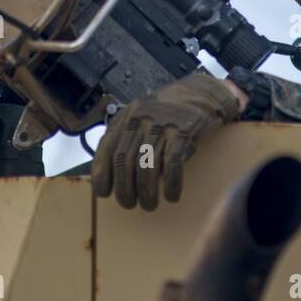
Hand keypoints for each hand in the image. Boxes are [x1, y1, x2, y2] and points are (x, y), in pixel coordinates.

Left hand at [92, 72, 241, 210]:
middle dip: (125, 188)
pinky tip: (171, 196)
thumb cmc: (165, 116)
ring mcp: (163, 124)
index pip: (107, 147)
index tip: (104, 193)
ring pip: (147, 164)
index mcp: (126, 117)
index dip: (102, 173)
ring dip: (147, 191)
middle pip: (125, 159)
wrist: (199, 96)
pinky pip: (173, 162)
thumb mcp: (139, 120)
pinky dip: (171, 183)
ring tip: (149, 205)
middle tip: (129, 204)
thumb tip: (114, 179)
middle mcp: (141, 118)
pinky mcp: (184, 131)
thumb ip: (125, 141)